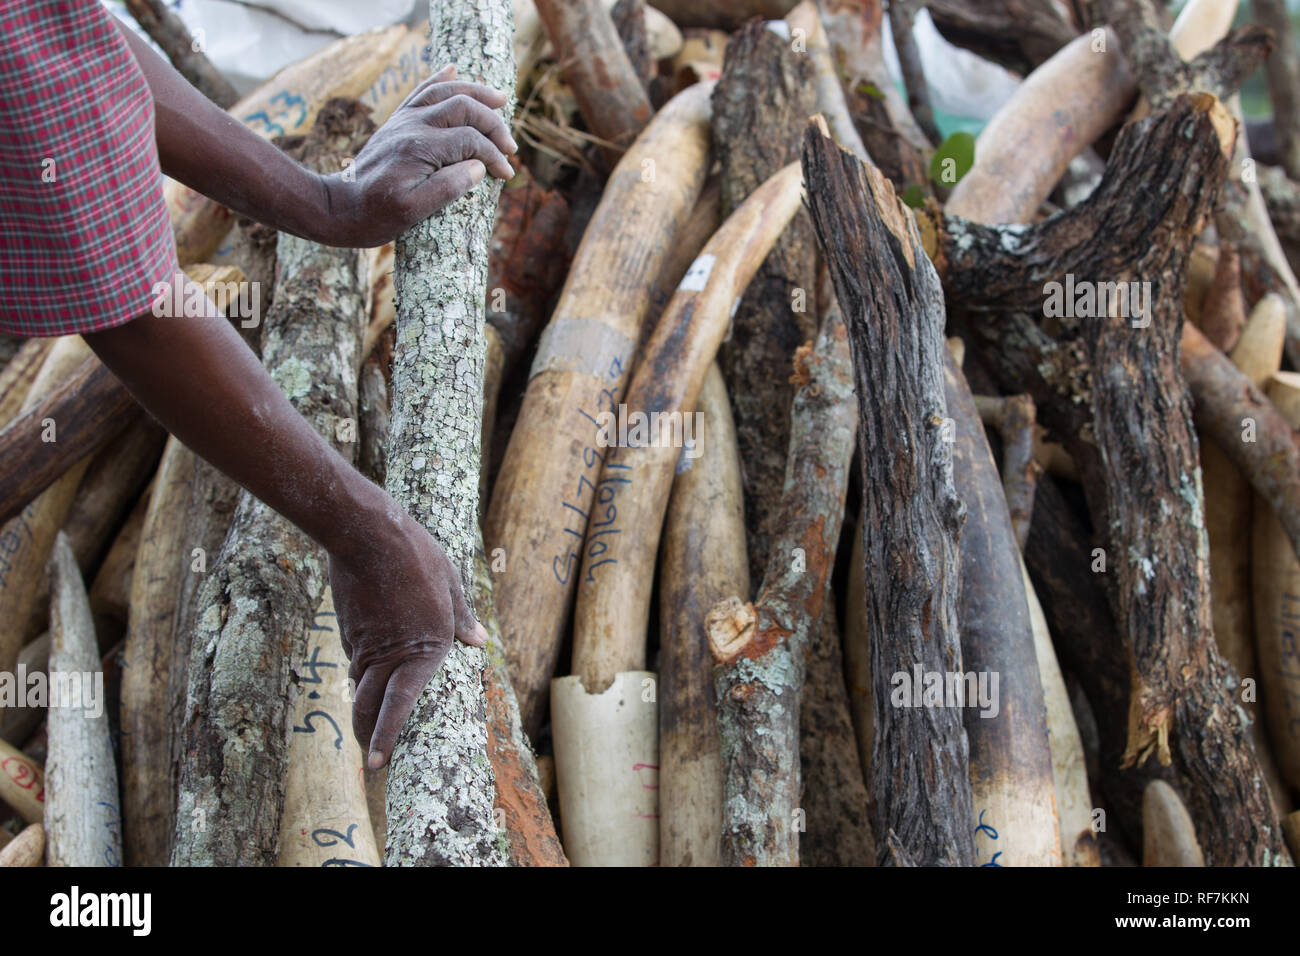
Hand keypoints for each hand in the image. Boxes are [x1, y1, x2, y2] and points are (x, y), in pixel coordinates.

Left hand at [319, 64, 516, 245]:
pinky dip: (439, 79)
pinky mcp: (397, 122)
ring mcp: (403, 120)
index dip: (494, 155)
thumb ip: (448, 188)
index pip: (471, 140)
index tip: (506, 175)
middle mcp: (413, 126)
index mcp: (420, 148)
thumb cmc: (376, 215)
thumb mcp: (413, 212)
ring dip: (475, 92)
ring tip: (500, 99)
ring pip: (445, 92)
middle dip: (493, 124)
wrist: (338, 206)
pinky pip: (420, 91)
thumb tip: (479, 167)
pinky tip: (452, 69)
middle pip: (464, 108)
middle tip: (511, 146)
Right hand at [330, 510, 487, 768]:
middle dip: (367, 735)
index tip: (379, 762)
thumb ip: (462, 618)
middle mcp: (391, 653)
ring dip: (363, 709)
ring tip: (366, 727)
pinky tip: (367, 673)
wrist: (367, 533)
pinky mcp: (348, 630)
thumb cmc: (417, 556)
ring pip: (359, 687)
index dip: (386, 736)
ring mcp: (364, 643)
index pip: (399, 705)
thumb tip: (478, 642)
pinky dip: (361, 673)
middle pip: (369, 706)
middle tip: (371, 758)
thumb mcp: (451, 584)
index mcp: (424, 648)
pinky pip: (355, 661)